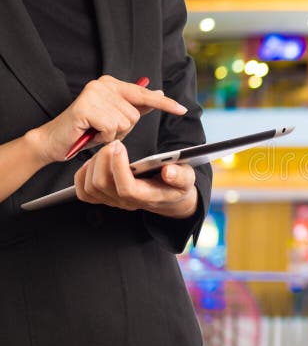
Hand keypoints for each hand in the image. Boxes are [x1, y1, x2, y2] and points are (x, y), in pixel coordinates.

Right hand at [28, 75, 187, 164]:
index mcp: (111, 84)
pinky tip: (91, 134)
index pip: (144, 93)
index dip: (165, 104)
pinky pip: (112, 128)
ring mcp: (94, 94)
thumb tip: (158, 94)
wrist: (55, 141)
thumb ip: (135, 106)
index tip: (182, 109)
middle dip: (123, 129)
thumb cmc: (86, 130)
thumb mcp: (115, 118)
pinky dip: (103, 137)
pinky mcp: (86, 107)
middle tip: (103, 129)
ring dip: (113, 134)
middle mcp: (103, 84)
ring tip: (96, 131)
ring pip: (126, 122)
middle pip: (136, 114)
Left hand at [75, 140, 197, 218]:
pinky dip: (83, 174)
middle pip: (102, 185)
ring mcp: (114, 201)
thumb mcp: (187, 178)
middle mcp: (127, 202)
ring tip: (108, 149)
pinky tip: (95, 161)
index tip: (120, 146)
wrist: (169, 197)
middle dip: (103, 160)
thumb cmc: (177, 185)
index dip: (119, 167)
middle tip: (114, 143)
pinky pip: (84, 191)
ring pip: (90, 186)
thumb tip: (169, 171)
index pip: (126, 188)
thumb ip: (181, 176)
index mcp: (147, 196)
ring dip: (94, 164)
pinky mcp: (104, 198)